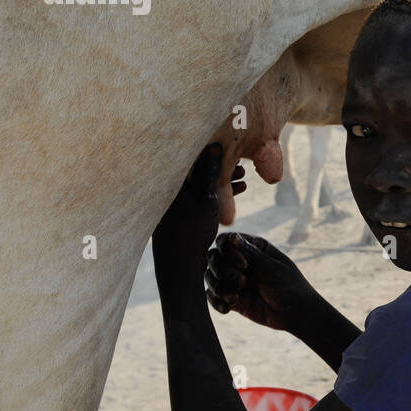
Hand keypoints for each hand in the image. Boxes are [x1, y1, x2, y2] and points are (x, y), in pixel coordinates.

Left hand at [153, 144, 246, 274]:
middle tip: (243, 167)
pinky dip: (214, 193)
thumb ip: (209, 171)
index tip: (233, 149)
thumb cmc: (191, 231)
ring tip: (244, 181)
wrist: (179, 264)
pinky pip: (198, 195)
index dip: (213, 151)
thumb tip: (214, 145)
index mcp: (169, 181)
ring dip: (221, 181)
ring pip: (199, 183)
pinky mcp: (177, 211)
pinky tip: (236, 193)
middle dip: (220, 167)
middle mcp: (165, 188)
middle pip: (195, 169)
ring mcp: (171, 201)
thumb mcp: (206, 198)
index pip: (190, 156)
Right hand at [204, 232, 315, 331]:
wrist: (295, 313)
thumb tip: (232, 237)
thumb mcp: (272, 268)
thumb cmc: (289, 285)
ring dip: (218, 286)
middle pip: (214, 258)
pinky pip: (213, 297)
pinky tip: (228, 308)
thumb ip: (251, 254)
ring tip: (234, 296)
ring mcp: (233, 280)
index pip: (226, 241)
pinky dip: (217, 301)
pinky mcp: (230, 297)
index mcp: (251, 247)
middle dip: (222, 270)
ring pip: (210, 277)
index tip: (244, 265)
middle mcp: (239, 261)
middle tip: (241, 282)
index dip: (227, 250)